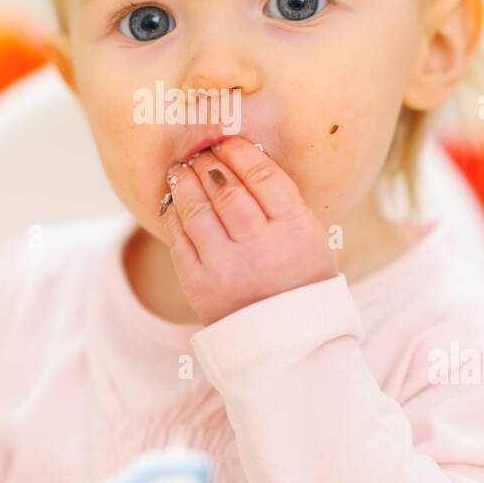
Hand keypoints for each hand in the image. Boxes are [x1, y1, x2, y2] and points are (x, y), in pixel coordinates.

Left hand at [159, 135, 337, 324]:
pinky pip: (179, 238)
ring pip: (197, 209)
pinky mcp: (199, 285)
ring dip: (185, 183)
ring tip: (182, 171)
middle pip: (225, 188)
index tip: (227, 141)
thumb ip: (281, 200)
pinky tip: (175, 203)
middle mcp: (259, 247)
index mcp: (295, 230)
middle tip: (200, 153)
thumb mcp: (310, 236)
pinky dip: (174, 215)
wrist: (288, 341)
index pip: (262, 175)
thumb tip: (239, 156)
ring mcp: (226, 267)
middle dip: (208, 163)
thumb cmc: (300, 277)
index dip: (239, 152)